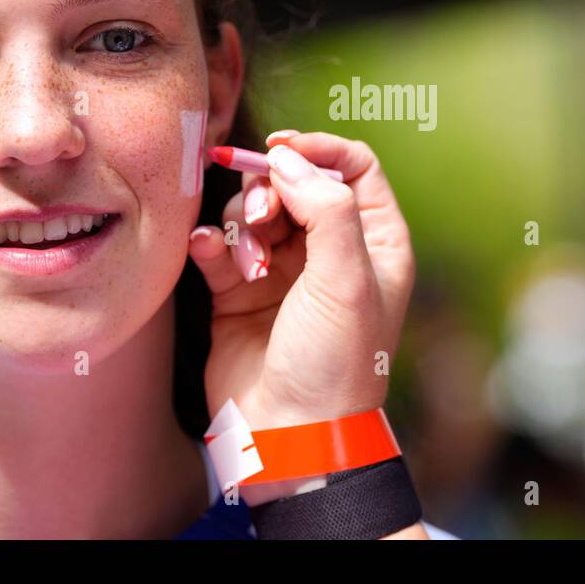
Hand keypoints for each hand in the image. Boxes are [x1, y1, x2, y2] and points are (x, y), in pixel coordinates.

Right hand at [187, 130, 415, 438]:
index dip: (317, 149)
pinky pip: (220, 246)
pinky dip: (212, 242)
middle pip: (295, 182)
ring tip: (247, 261)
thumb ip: (326, 208)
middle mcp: (330, 251)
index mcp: (374, 242)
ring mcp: (284, 270)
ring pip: (253, 210)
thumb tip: (288, 159)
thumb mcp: (347, 280)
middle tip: (259, 215)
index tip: (279, 148)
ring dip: (242, 222)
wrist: (291, 434)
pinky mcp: (239, 292)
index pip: (352, 166)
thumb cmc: (335, 363)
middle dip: (270, 188)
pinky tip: (210, 253)